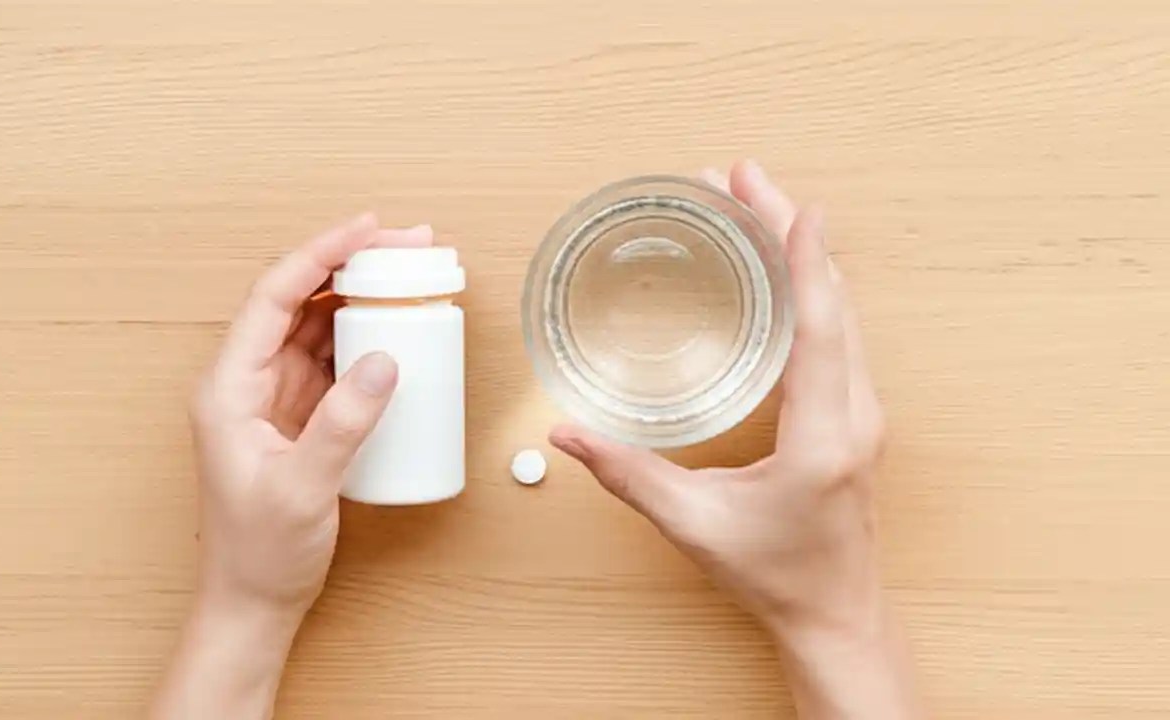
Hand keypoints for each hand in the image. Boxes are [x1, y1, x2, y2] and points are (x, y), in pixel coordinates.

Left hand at [152, 214, 431, 719]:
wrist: (253, 601)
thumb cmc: (260, 552)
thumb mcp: (303, 488)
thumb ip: (343, 424)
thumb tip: (385, 360)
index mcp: (229, 387)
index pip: (274, 296)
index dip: (321, 253)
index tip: (369, 228)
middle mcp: (247, 381)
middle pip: (299, 298)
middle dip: (353, 263)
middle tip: (412, 245)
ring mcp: (275, 396)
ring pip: (317, 323)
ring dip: (361, 295)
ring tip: (411, 273)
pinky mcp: (300, 415)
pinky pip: (332, 359)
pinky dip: (364, 335)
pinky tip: (397, 326)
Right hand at [551, 161, 919, 717]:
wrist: (835, 614)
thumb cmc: (776, 575)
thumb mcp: (693, 525)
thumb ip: (629, 476)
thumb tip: (567, 434)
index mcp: (821, 436)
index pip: (818, 328)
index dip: (804, 262)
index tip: (792, 204)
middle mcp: (854, 414)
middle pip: (833, 302)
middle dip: (790, 233)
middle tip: (744, 179)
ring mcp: (861, 413)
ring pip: (842, 313)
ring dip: (803, 256)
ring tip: (758, 205)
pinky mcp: (854, 416)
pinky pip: (839, 334)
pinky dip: (812, 288)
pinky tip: (782, 268)